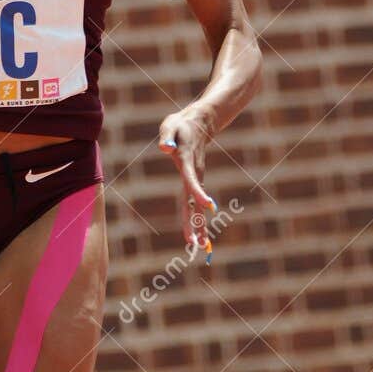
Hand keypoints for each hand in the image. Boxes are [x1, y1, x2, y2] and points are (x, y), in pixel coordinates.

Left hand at [158, 108, 217, 257]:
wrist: (198, 122)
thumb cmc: (180, 124)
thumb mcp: (169, 126)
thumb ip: (166, 136)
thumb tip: (164, 148)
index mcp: (187, 163)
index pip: (192, 181)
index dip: (199, 193)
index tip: (208, 207)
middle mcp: (195, 174)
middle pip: (195, 202)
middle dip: (197, 223)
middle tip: (198, 245)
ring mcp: (197, 179)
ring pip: (197, 207)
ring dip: (200, 228)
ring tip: (202, 249)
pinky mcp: (196, 181)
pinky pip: (195, 204)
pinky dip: (198, 221)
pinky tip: (199, 237)